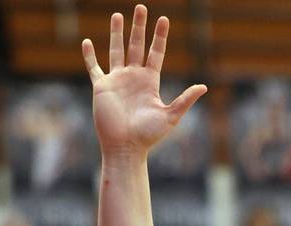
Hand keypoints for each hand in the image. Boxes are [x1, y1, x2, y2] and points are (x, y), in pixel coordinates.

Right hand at [82, 4, 206, 156]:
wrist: (126, 148)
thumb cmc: (148, 136)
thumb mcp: (170, 116)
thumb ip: (185, 100)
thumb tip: (204, 86)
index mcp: (150, 82)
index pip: (156, 53)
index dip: (160, 37)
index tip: (164, 19)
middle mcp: (134, 78)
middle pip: (137, 45)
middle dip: (139, 27)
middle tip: (141, 7)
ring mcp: (117, 81)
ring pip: (117, 50)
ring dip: (117, 33)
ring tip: (118, 15)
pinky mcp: (101, 87)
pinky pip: (94, 68)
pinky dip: (89, 56)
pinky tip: (86, 42)